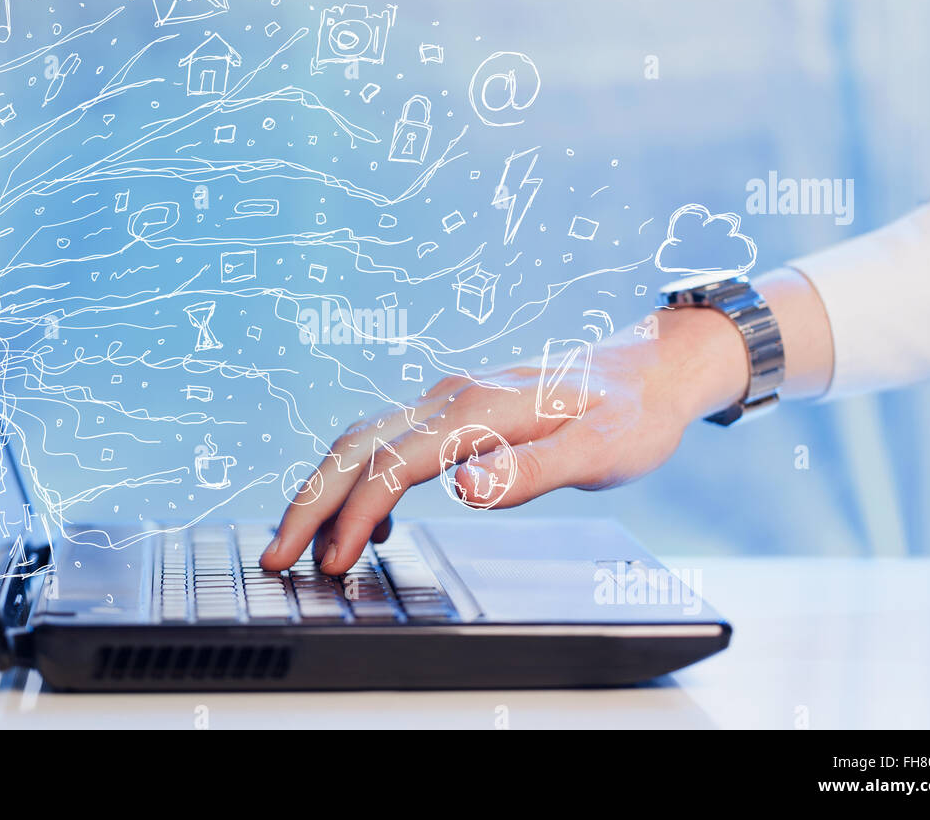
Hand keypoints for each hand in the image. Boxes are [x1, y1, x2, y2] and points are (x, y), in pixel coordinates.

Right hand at [259, 306, 751, 574]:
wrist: (653, 368)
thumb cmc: (631, 414)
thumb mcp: (597, 450)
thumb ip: (530, 470)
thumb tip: (463, 486)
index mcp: (478, 408)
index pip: (390, 465)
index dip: (352, 515)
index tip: (329, 561)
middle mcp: (452, 396)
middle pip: (356, 445)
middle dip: (309, 501)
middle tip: (276, 553)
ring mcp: (451, 397)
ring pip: (364, 439)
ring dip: (326, 488)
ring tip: (304, 541)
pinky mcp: (458, 406)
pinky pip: (390, 439)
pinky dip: (362, 477)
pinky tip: (373, 518)